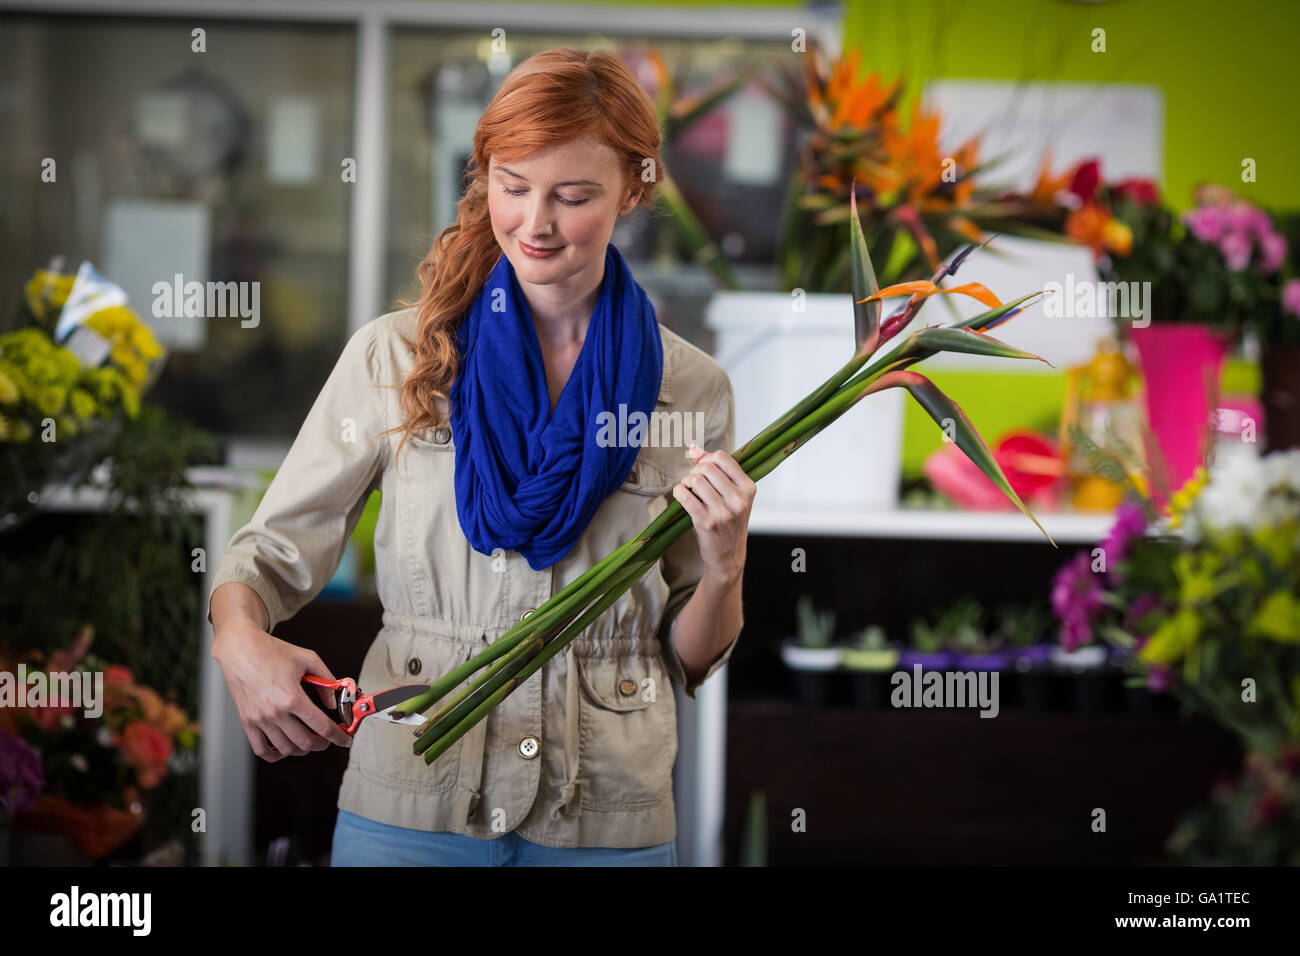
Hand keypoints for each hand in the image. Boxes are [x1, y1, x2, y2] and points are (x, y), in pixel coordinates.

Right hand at [211, 618, 352, 761]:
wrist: (240, 649)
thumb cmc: (271, 651)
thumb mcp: (308, 659)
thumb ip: (327, 681)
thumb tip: (332, 702)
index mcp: (292, 697)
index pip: (322, 726)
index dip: (338, 736)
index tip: (345, 739)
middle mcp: (275, 712)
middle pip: (306, 742)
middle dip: (323, 743)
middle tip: (328, 738)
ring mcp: (260, 719)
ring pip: (286, 748)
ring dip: (303, 749)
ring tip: (309, 741)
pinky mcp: (247, 721)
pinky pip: (261, 749)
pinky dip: (276, 755)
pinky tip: (285, 749)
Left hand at [671, 443, 756, 583]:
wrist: (728, 556)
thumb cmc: (729, 522)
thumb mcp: (731, 495)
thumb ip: (714, 469)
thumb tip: (693, 448)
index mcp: (748, 488)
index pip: (723, 458)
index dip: (707, 458)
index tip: (703, 467)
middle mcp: (738, 499)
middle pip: (707, 467)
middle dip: (695, 470)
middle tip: (693, 481)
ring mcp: (723, 512)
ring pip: (695, 480)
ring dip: (686, 481)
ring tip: (688, 490)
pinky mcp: (706, 522)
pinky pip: (685, 496)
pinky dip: (679, 492)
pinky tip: (681, 495)